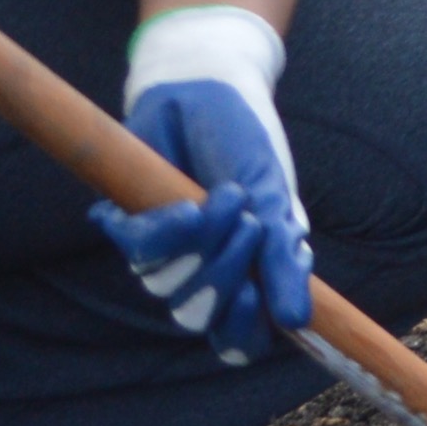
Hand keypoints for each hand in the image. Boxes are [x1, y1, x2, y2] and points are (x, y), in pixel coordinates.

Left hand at [89, 6, 312, 366]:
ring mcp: (161, 252)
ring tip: (226, 194)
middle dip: (226, 274)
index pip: (236, 337)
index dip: (242, 332)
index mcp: (243, 274)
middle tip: (249, 221)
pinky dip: (163, 230)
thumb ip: (282, 256)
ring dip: (201, 244)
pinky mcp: (128, 224)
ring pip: (165, 286)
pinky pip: (135, 251)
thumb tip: (298, 319)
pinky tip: (185, 203)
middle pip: (200, 315)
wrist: (208, 88)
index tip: (258, 300)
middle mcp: (199, 272)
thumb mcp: (274, 197)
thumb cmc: (247, 144)